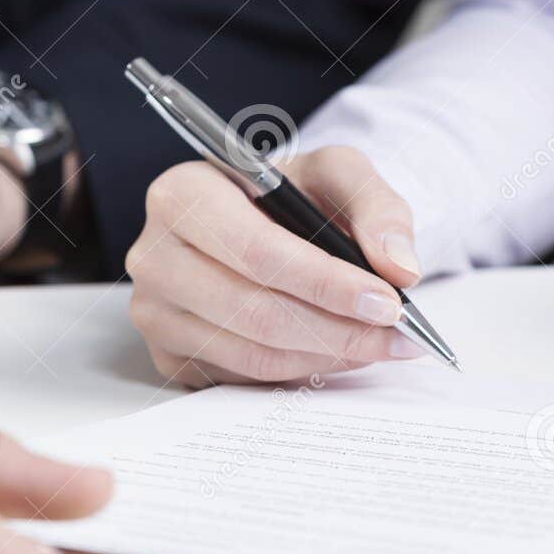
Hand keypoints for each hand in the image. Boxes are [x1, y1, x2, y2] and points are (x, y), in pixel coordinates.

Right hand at [127, 146, 421, 387]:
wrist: (260, 220)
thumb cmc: (290, 195)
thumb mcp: (337, 176)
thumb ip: (376, 209)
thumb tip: (400, 269)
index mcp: (182, 194)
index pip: (258, 252)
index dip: (327, 284)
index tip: (387, 302)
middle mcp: (154, 254)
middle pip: (254, 311)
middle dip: (337, 330)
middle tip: (396, 335)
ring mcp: (154, 311)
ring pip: (252, 353)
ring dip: (325, 356)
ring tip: (377, 344)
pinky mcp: (168, 354)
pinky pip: (242, 377)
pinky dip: (299, 370)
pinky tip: (335, 351)